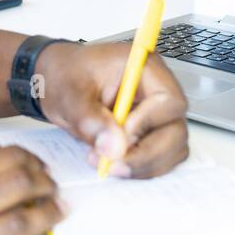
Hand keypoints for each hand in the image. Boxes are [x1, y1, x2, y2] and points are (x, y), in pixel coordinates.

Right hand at [0, 139, 63, 234]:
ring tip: (52, 191)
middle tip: (44, 172)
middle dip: (35, 164)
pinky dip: (44, 216)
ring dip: (45, 187)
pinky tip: (52, 214)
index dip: (10, 151)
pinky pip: (20, 224)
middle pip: (11, 160)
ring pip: (22, 186)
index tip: (20, 158)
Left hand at [34, 41, 188, 178]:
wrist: (58, 80)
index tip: (119, 137)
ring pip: (173, 147)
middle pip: (176, 129)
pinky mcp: (152, 130)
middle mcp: (158, 89)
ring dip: (144, 164)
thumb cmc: (66, 76)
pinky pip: (162, 155)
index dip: (147, 124)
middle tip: (112, 164)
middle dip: (147, 154)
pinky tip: (114, 161)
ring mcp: (158, 112)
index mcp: (145, 68)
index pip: (169, 101)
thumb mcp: (70, 95)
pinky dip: (142, 166)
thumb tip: (115, 148)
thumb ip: (91, 121)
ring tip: (107, 162)